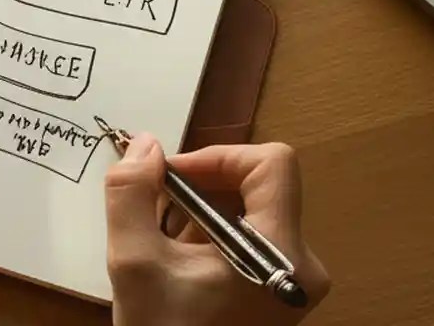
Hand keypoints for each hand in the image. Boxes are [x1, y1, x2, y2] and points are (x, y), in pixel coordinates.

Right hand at [104, 138, 330, 325]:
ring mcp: (294, 278)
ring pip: (249, 211)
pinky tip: (179, 266)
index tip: (172, 178)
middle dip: (199, 191)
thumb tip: (144, 145)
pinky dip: (210, 237)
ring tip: (165, 248)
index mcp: (281, 252)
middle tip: (157, 213)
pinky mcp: (279, 288)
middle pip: (256, 187)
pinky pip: (249, 237)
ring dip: (200, 215)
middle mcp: (302, 262)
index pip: (271, 164)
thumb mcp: (134, 263)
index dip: (217, 157)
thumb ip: (131, 195)